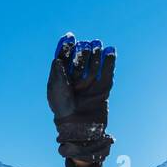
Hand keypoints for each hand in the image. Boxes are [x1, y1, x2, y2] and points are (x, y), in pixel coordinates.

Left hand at [47, 32, 115, 162]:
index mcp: (62, 79)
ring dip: (95, 53)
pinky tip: (110, 50)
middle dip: (83, 51)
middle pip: (81, 59)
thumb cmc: (63, 110)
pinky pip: (108, 73)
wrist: (79, 129)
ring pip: (94, 64)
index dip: (67, 47)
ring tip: (97, 45)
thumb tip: (58, 58)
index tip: (70, 37)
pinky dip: (110, 62)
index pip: (65, 58)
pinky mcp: (103, 90)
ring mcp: (90, 85)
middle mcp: (76, 81)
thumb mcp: (56, 90)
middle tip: (85, 47)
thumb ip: (58, 73)